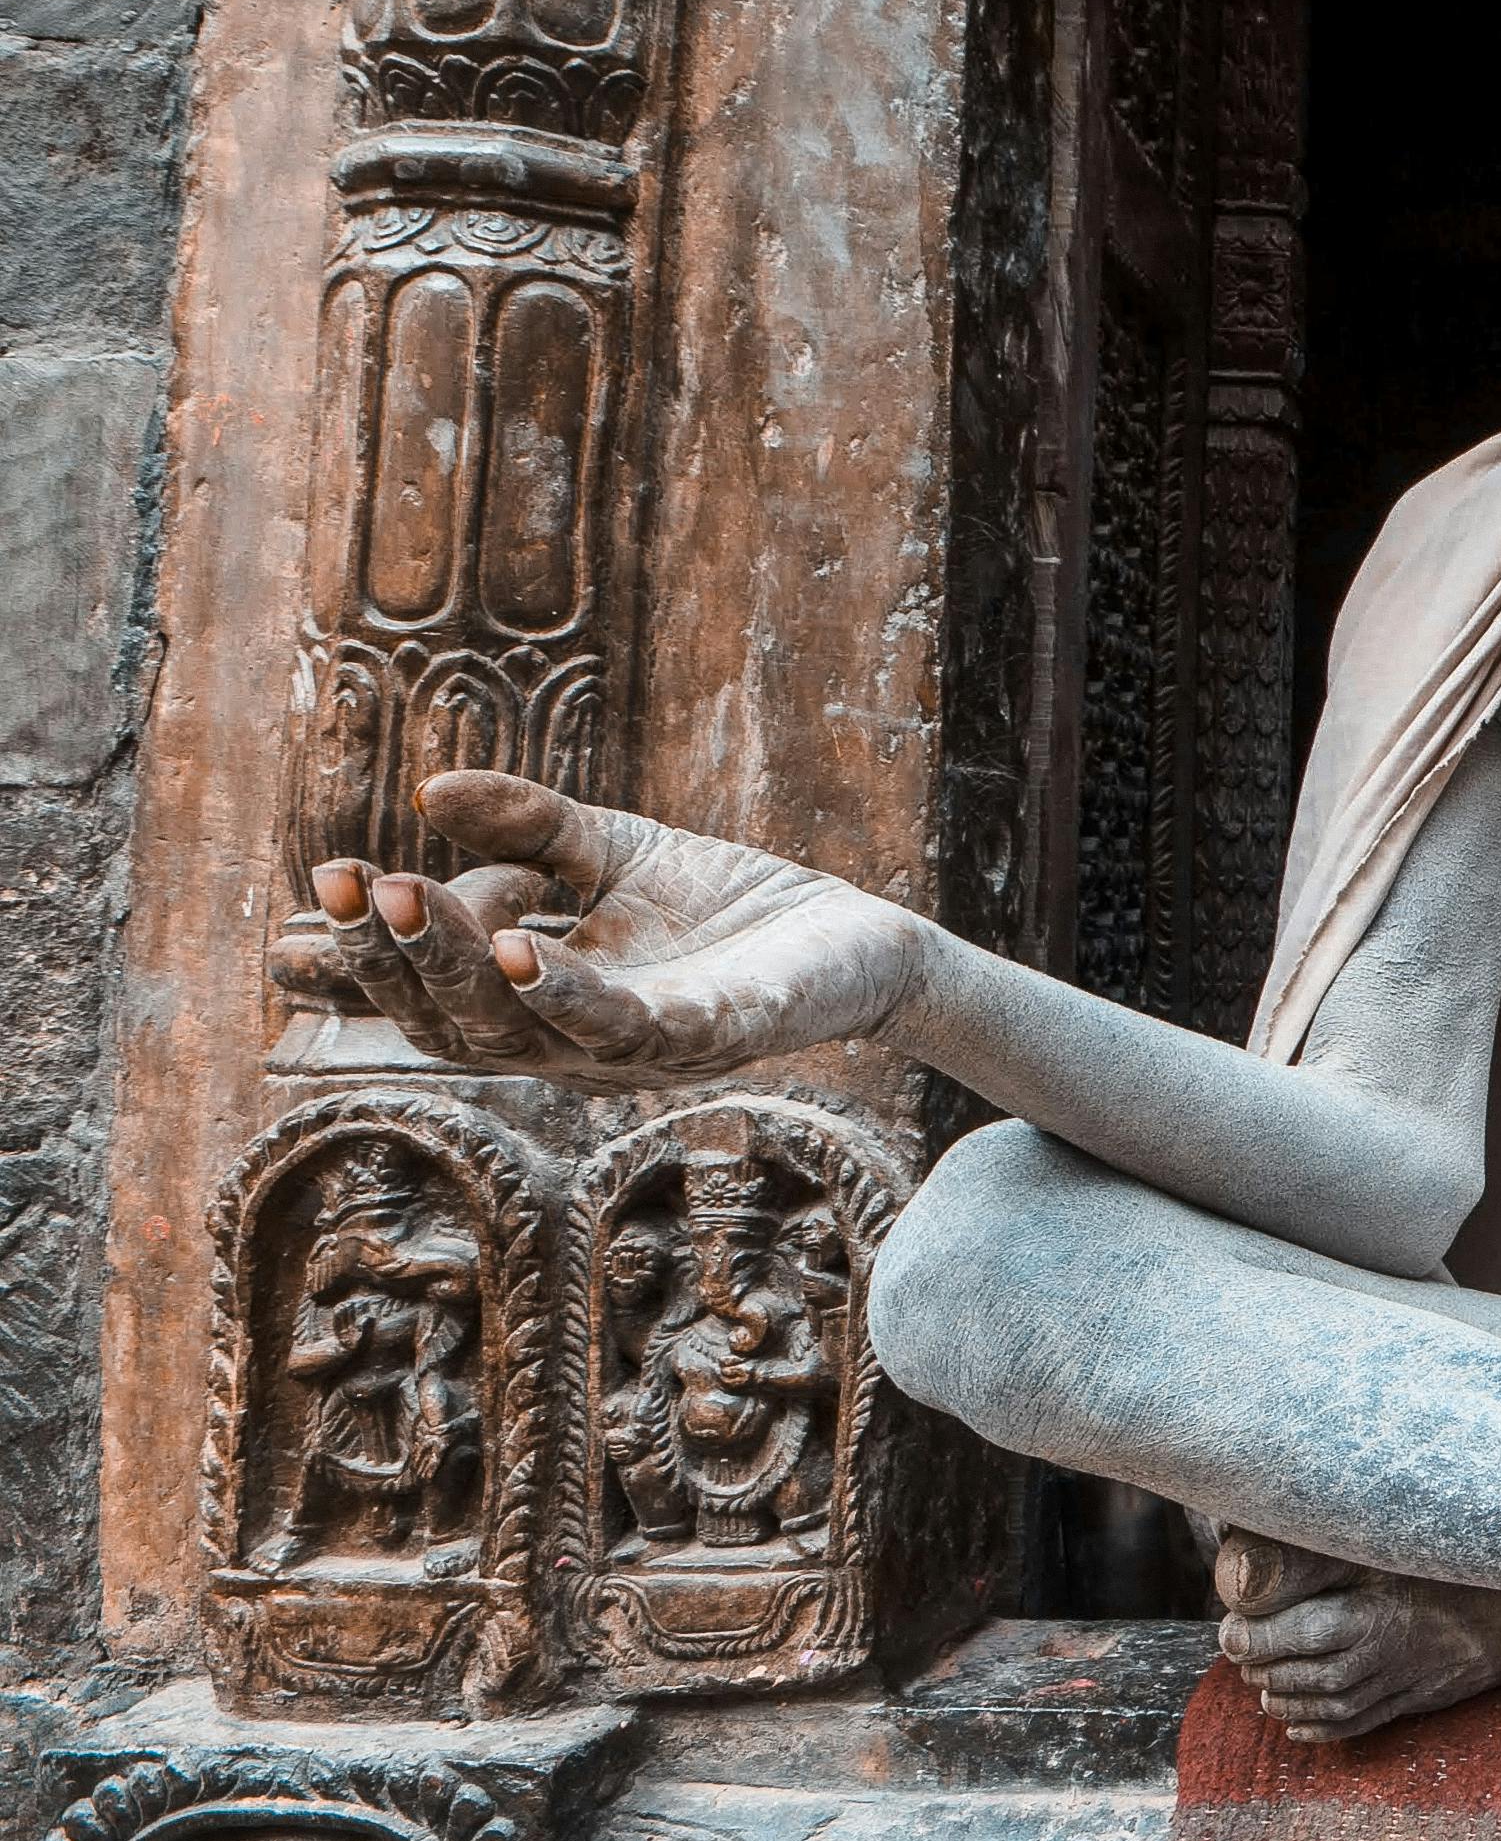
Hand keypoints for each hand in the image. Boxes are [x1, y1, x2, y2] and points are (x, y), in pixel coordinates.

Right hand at [304, 771, 931, 1089]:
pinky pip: (624, 1024)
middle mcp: (569, 1041)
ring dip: (459, 967)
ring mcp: (635, 1047)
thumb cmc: (723, 907)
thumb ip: (528, 826)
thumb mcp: (610, 850)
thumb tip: (430, 793)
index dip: (362, 961)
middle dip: (394, 954)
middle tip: (349, 887)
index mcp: (535, 1002)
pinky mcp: (709, 1033)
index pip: (428, 992)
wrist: (855, 937)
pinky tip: (519, 950)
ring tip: (409, 902)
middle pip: (454, 1017)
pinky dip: (564, 991)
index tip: (304, 908)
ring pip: (522, 1026)